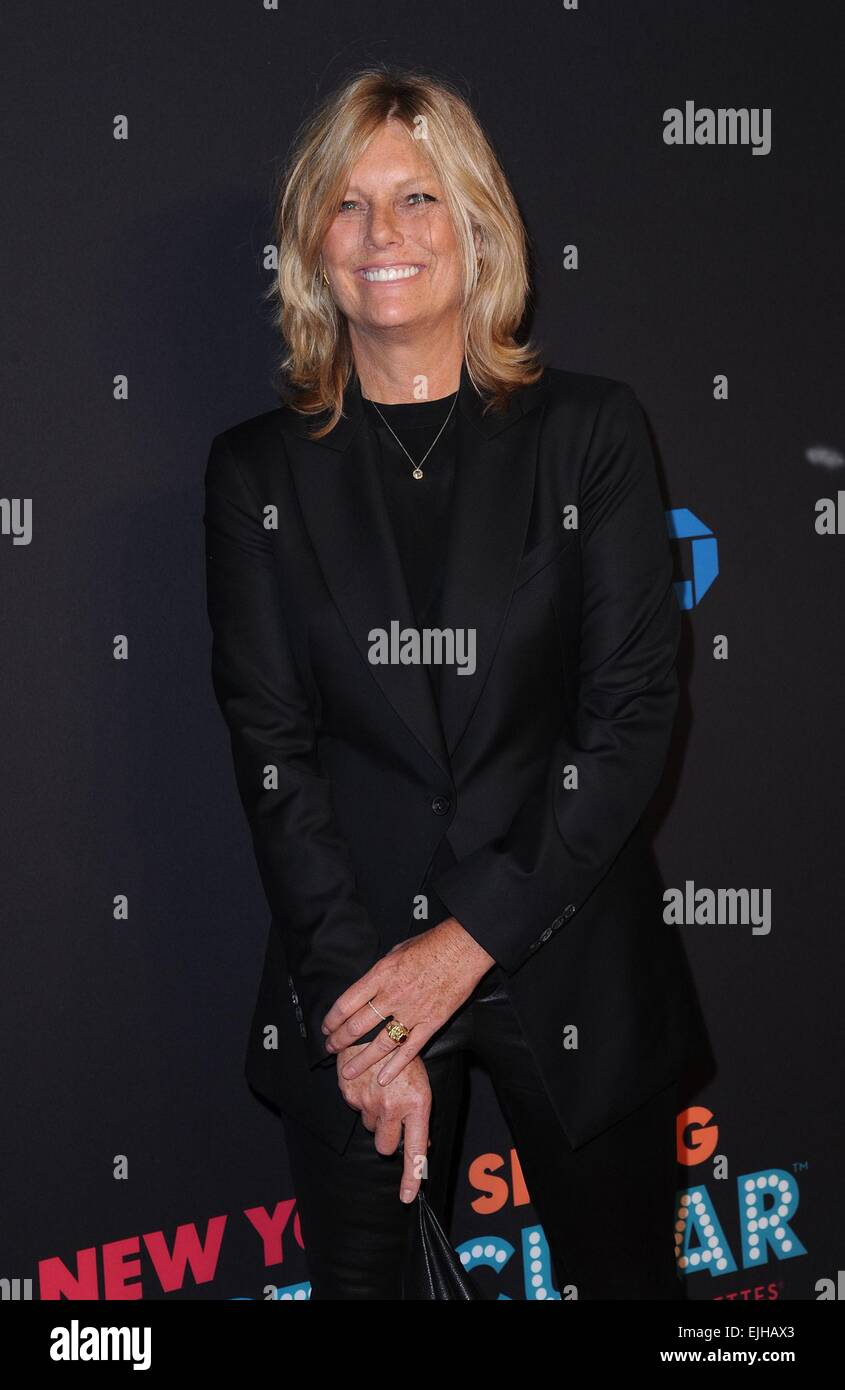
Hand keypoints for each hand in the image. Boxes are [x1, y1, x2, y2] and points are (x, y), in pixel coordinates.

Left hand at [321, 917, 495, 1086]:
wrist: (464, 947)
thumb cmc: (432, 944)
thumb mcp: (396, 950)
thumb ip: (381, 972)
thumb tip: (370, 984)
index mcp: (380, 975)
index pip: (346, 1003)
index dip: (332, 1019)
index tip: (327, 1027)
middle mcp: (392, 995)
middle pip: (357, 1026)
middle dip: (340, 1041)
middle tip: (331, 1049)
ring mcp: (412, 1011)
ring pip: (380, 1044)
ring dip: (362, 1060)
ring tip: (349, 1072)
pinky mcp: (432, 1022)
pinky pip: (410, 1049)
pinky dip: (395, 1066)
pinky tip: (383, 1078)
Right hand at [335, 1043, 432, 1201]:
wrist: (377, 1027)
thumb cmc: (405, 1057)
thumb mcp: (422, 1085)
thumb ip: (420, 1117)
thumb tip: (422, 1148)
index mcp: (416, 1105)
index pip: (414, 1150)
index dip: (411, 1177)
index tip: (407, 1198)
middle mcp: (392, 1107)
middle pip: (385, 1146)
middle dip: (387, 1138)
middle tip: (392, 1116)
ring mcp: (368, 1102)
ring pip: (369, 1127)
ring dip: (374, 1116)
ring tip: (381, 1089)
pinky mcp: (349, 1094)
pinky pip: (355, 1109)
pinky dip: (360, 1100)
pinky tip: (367, 1081)